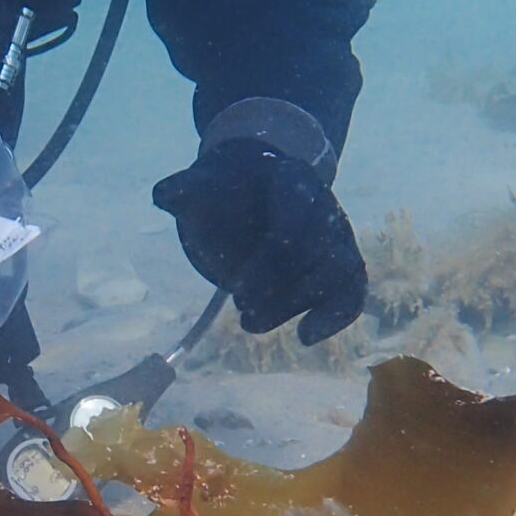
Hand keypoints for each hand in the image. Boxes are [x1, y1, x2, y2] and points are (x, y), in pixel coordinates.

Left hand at [153, 138, 366, 344]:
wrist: (249, 190)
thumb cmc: (225, 190)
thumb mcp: (202, 185)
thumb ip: (185, 189)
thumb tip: (163, 194)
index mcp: (292, 178)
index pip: (294, 217)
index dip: (270, 257)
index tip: (237, 287)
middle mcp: (323, 204)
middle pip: (318, 250)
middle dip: (279, 287)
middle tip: (241, 310)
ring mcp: (337, 235)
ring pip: (337, 272)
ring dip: (297, 305)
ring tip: (251, 324)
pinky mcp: (341, 264)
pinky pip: (352, 291)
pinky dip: (335, 316)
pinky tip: (305, 337)